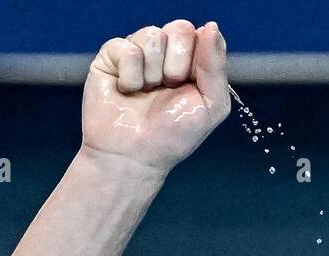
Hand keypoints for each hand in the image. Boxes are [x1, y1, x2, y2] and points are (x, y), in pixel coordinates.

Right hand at [81, 20, 230, 173]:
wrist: (134, 156)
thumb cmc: (173, 136)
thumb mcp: (210, 105)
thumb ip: (216, 66)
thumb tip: (211, 26)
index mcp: (192, 61)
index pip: (201, 35)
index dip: (198, 60)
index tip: (191, 86)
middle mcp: (165, 52)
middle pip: (180, 28)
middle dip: (177, 66)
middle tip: (168, 90)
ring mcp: (139, 51)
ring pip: (153, 36)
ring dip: (153, 74)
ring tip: (145, 93)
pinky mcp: (112, 55)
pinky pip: (128, 48)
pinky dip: (131, 76)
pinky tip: (127, 91)